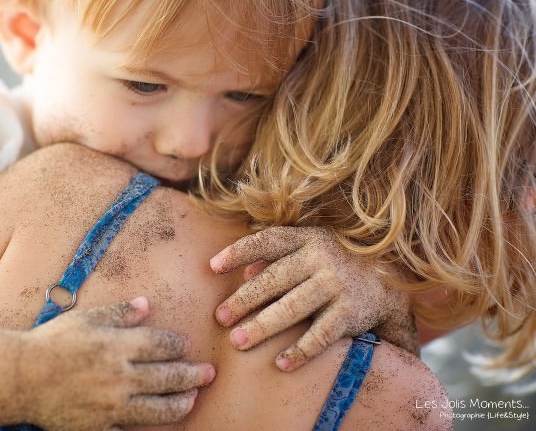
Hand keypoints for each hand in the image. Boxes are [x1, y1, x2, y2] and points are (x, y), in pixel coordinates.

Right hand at [25, 296, 214, 430]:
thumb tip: (146, 305)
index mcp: (118, 345)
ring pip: (157, 408)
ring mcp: (112, 406)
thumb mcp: (85, 318)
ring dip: (180, 403)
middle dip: (192, 374)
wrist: (20, 378)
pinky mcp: (101, 427)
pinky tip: (159, 422)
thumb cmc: (51, 342)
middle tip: (209, 373)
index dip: (177, 344)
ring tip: (192, 399)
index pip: (160, 344)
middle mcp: (120, 376)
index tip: (186, 345)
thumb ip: (118, 312)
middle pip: (167, 376)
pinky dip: (149, 427)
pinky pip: (132, 430)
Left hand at [210, 226, 416, 370]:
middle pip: (274, 279)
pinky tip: (281, 363)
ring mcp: (338, 284)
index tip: (212, 268)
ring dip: (262, 326)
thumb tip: (243, 272)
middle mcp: (322, 258)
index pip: (267, 241)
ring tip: (238, 342)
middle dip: (244, 300)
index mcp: (308, 238)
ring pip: (292, 308)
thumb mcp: (310, 249)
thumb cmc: (334, 263)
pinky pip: (321, 335)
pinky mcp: (351, 312)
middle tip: (219, 318)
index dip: (238, 252)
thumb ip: (276, 257)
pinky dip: (300, 351)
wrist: (390, 280)